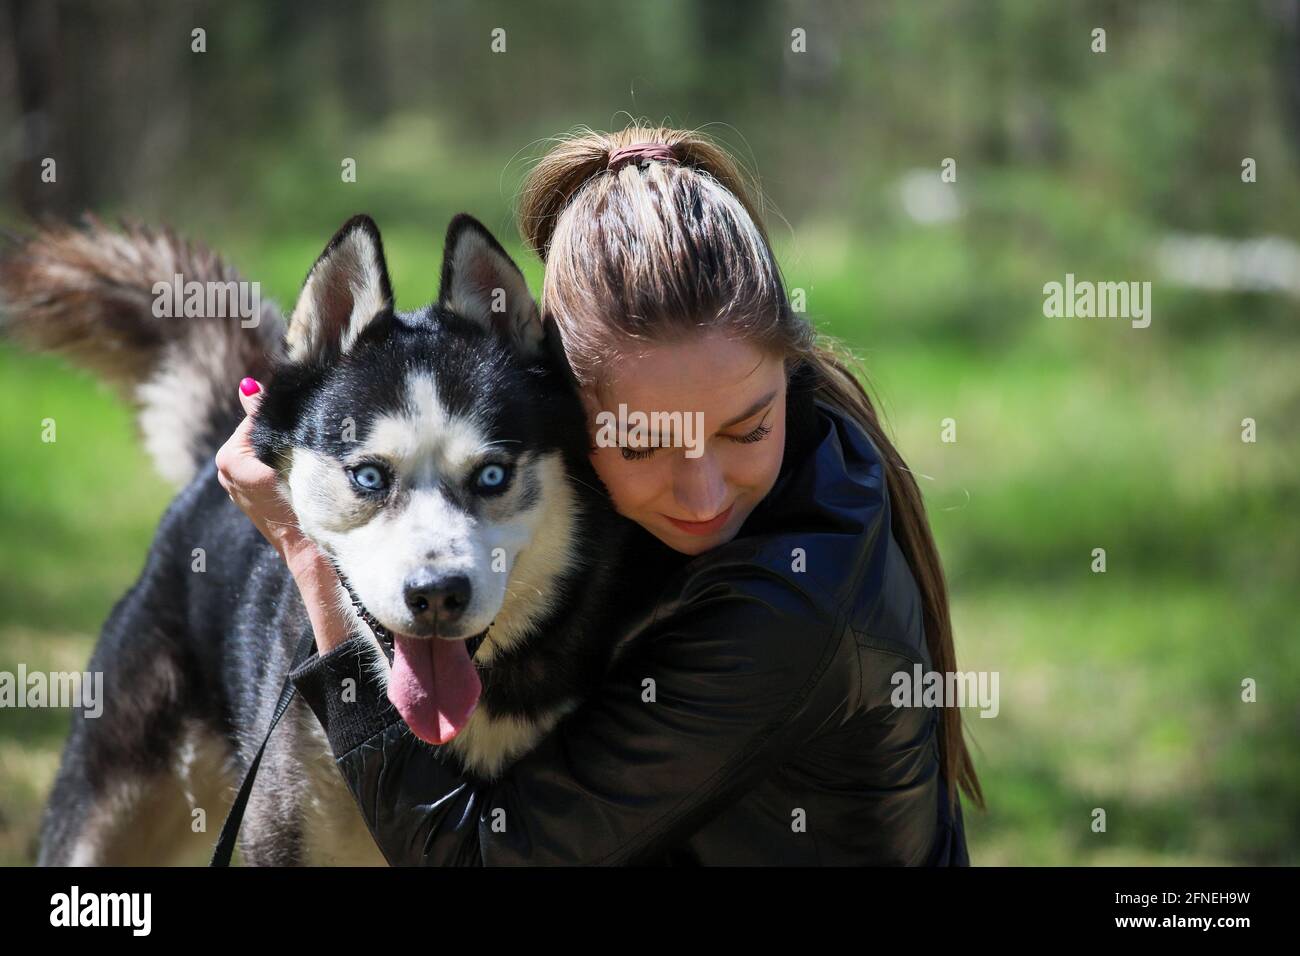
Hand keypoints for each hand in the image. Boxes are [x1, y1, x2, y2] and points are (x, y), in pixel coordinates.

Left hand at [215, 377, 311, 563]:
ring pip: (262, 451)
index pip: (256, 421)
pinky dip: (278, 463)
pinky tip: (296, 470)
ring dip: (281, 448)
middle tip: (307, 437)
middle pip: (257, 436)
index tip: (303, 417)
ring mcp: (235, 485)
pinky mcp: (248, 495)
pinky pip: (263, 467)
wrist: (308, 550)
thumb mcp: (285, 458)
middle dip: (279, 434)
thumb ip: (262, 421)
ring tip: (304, 454)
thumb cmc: (298, 505)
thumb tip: (248, 386)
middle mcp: (226, 472)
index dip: (281, 418)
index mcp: (230, 460)